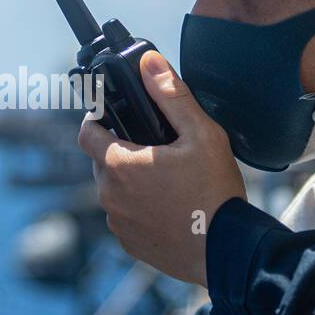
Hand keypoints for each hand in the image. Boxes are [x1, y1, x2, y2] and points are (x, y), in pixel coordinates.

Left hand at [78, 50, 245, 286]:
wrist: (227, 251)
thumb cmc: (215, 193)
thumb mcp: (201, 134)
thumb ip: (171, 95)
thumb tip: (149, 62)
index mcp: (118, 164)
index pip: (86, 132)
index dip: (97, 119)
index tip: (113, 116)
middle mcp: (109, 195)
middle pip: (101, 161)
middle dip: (120, 150)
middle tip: (154, 147)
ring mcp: (117, 222)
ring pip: (113, 190)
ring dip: (129, 181)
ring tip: (165, 178)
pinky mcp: (129, 244)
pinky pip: (125, 216)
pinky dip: (139, 208)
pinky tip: (168, 205)